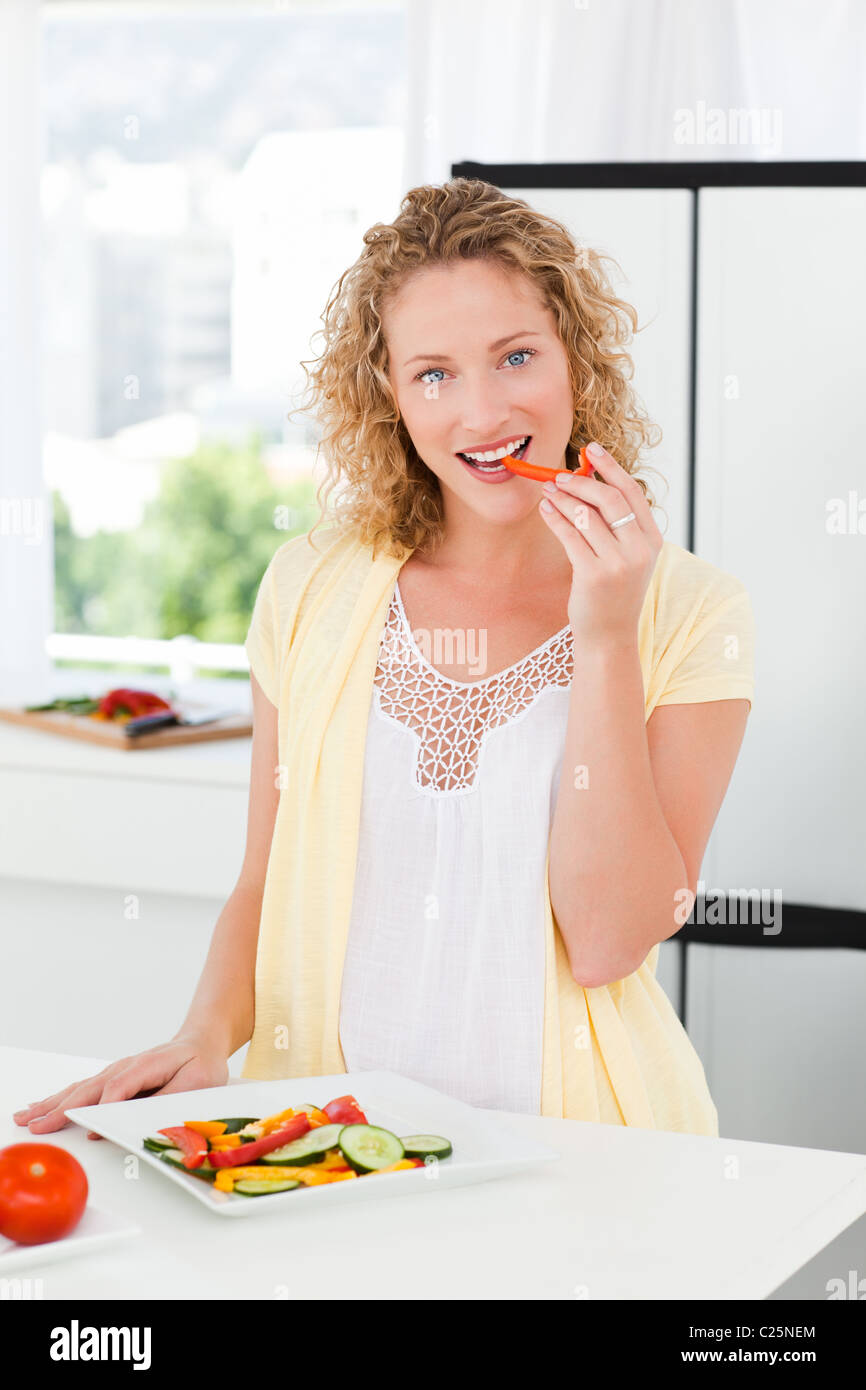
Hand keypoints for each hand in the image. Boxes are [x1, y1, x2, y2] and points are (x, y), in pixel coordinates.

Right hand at [11, 1033, 228, 1139]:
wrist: (201, 1043)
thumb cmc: (200, 1064)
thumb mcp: (196, 1082)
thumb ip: (167, 1100)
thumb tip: (136, 1118)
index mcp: (147, 1065)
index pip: (119, 1088)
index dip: (103, 1109)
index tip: (88, 1129)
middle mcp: (125, 1067)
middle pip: (89, 1089)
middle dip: (61, 1109)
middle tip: (36, 1125)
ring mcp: (117, 1071)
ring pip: (80, 1089)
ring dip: (52, 1104)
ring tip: (26, 1116)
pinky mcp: (113, 1079)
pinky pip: (83, 1090)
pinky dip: (60, 1099)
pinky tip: (42, 1106)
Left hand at [539, 440, 662, 645]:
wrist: (609, 636)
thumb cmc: (614, 593)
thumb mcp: (628, 557)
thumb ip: (618, 525)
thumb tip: (591, 482)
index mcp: (652, 540)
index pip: (632, 493)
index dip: (611, 467)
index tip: (592, 449)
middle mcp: (639, 550)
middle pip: (609, 500)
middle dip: (581, 482)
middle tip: (559, 475)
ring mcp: (617, 564)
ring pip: (586, 516)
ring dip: (563, 498)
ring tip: (548, 490)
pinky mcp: (593, 575)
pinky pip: (570, 536)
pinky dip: (555, 518)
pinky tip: (546, 510)